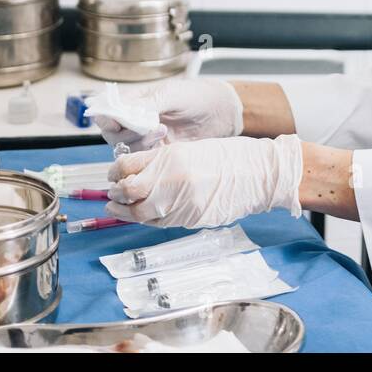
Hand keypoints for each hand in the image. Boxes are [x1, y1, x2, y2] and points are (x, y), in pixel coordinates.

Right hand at [92, 78, 243, 148]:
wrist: (222, 113)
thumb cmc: (197, 96)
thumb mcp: (172, 94)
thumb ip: (146, 104)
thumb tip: (121, 111)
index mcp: (134, 101)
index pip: (106, 111)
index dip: (106, 118)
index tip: (115, 122)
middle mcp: (134, 120)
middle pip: (111, 133)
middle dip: (125, 132)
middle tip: (147, 125)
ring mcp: (145, 138)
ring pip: (124, 148)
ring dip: (139, 142)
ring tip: (162, 131)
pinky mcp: (157, 153)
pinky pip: (141, 159)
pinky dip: (148, 155)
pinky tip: (164, 144)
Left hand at [106, 135, 302, 227]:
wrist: (260, 174)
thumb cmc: (231, 157)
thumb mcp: (191, 148)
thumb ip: (162, 161)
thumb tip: (137, 173)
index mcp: (170, 157)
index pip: (126, 166)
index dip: (115, 171)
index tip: (114, 174)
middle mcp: (171, 180)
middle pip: (127, 192)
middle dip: (115, 194)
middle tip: (111, 194)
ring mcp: (180, 202)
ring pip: (138, 213)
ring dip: (124, 212)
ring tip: (117, 209)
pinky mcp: (190, 219)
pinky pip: (158, 223)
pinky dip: (145, 220)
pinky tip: (142, 216)